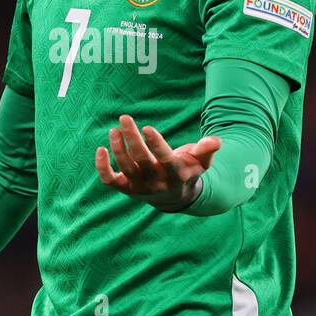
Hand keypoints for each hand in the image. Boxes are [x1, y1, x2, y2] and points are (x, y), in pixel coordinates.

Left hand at [95, 114, 220, 211]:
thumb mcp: (201, 163)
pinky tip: (100, 149)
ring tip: (114, 130)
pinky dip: (102, 167)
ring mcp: (139, 188)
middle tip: (125, 118)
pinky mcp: (126, 189)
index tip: (147, 127)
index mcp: (176, 175)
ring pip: (124, 168)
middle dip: (132, 139)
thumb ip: (207, 150)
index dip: (156, 145)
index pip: (165, 160)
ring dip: (117, 148)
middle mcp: (156, 183)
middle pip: (141, 161)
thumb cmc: (187, 171)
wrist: (175, 197)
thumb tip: (215, 141)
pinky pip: (110, 180)